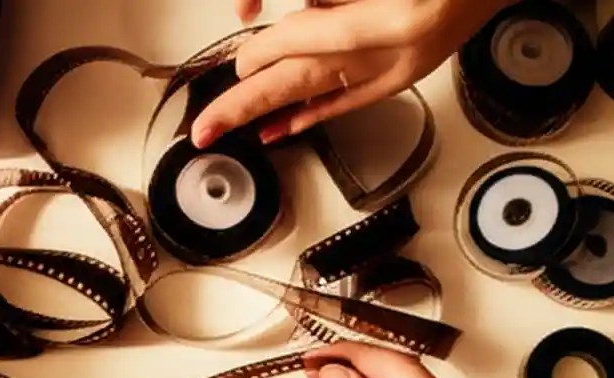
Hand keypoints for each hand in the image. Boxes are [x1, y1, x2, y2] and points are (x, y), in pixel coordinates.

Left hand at [192, 0, 512, 147]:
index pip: (310, 38)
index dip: (267, 50)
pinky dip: (311, 114)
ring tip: (229, 129)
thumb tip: (291, 10)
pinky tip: (281, 129)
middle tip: (208, 127)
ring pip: (320, 90)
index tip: (240, 60)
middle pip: (303, 77)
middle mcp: (396, 46)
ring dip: (270, 113)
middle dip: (248, 103)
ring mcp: (401, 64)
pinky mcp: (405, 73)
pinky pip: (350, 99)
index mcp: (393, 17)